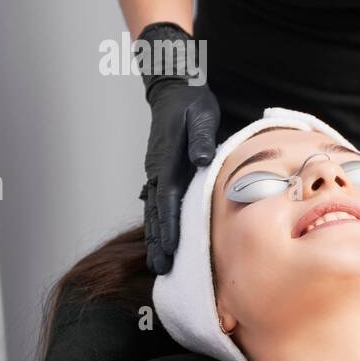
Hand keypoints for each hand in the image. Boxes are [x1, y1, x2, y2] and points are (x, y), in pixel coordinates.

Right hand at [137, 23, 219, 273]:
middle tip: (163, 269)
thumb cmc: (191, 104)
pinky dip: (160, 224)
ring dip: (157, 238)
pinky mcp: (162, 173)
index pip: (167, 200)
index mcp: (167, 161)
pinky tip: (162, 240)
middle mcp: (157, 171)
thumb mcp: (201, 116)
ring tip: (160, 264)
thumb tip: (204, 160)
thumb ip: (202, 139)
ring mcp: (157, 173)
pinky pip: (158, 204)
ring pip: (154, 212)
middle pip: (157, 213)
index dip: (169, 226)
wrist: (174, 91)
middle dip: (159, 242)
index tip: (171, 249)